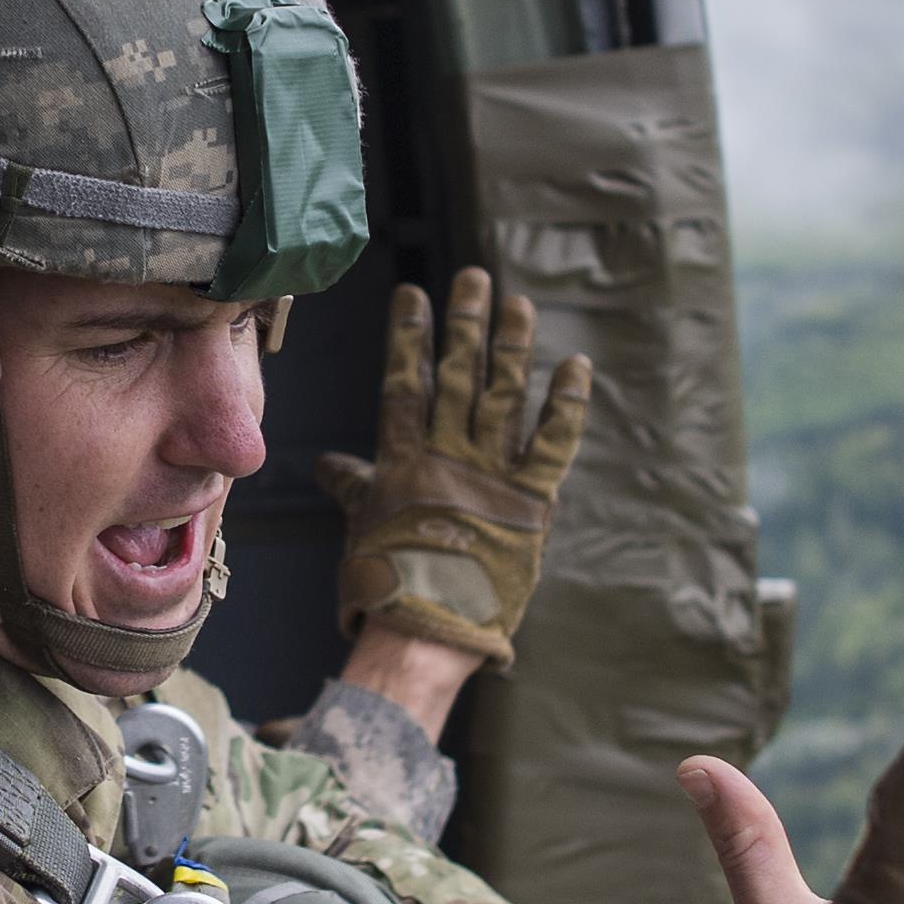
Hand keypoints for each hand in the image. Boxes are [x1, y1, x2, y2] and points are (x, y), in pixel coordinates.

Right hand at [317, 267, 589, 669]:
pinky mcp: (530, 502)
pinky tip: (575, 367)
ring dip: (513, 348)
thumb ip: (352, 487)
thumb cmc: (387, 580)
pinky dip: (566, 407)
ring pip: (504, 397)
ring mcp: (490, 477)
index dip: (411, 337)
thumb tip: (328, 467)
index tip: (414, 293)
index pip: (406, 384)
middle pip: (459, 377)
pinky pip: (553, 446)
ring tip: (520, 305)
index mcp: (403, 461)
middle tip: (475, 277)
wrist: (426, 626)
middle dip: (466, 324)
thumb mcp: (363, 525)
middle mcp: (448, 457)